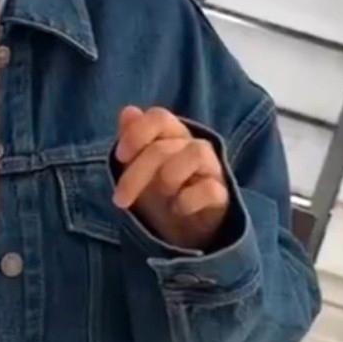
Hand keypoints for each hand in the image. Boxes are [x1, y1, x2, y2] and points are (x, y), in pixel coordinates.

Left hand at [112, 106, 229, 250]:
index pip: (159, 117)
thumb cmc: (159, 192)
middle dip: (137, 173)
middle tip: (120, 199)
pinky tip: (178, 209)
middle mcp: (193, 146)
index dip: (137, 133)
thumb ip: (133, 138)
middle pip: (165, 145)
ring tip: (162, 196)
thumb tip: (129, 111)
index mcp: (172, 135)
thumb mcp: (138, 167)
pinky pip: (211, 188)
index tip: (120, 157)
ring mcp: (211, 169)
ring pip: (196, 153)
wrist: (185, 230)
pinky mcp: (222, 194)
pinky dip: (189, 200)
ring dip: (169, 176)